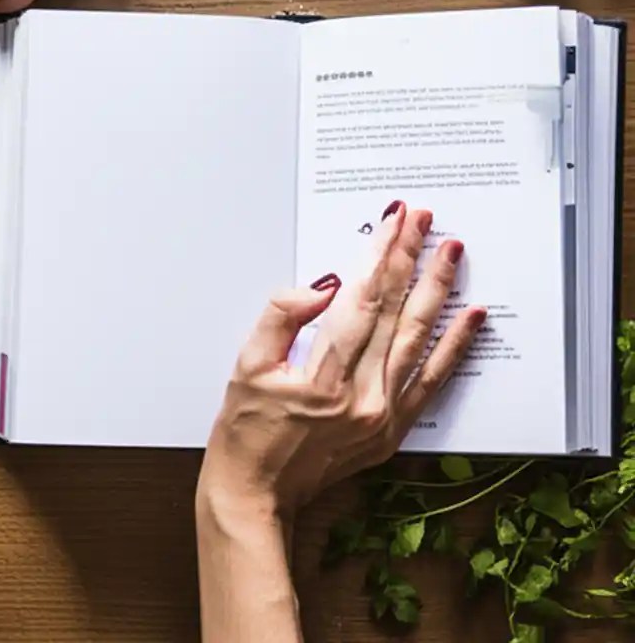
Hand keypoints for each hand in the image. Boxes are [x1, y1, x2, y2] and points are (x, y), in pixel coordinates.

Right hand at [200, 200, 484, 522]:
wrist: (256, 493)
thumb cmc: (246, 433)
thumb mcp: (247, 367)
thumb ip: (282, 319)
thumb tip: (320, 285)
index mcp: (323, 380)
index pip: (361, 301)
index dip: (380, 257)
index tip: (394, 223)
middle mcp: (362, 398)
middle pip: (395, 312)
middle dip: (411, 260)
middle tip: (425, 222)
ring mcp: (382, 416)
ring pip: (419, 340)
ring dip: (438, 292)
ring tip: (450, 254)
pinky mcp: (391, 431)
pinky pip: (431, 381)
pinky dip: (454, 348)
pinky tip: (470, 319)